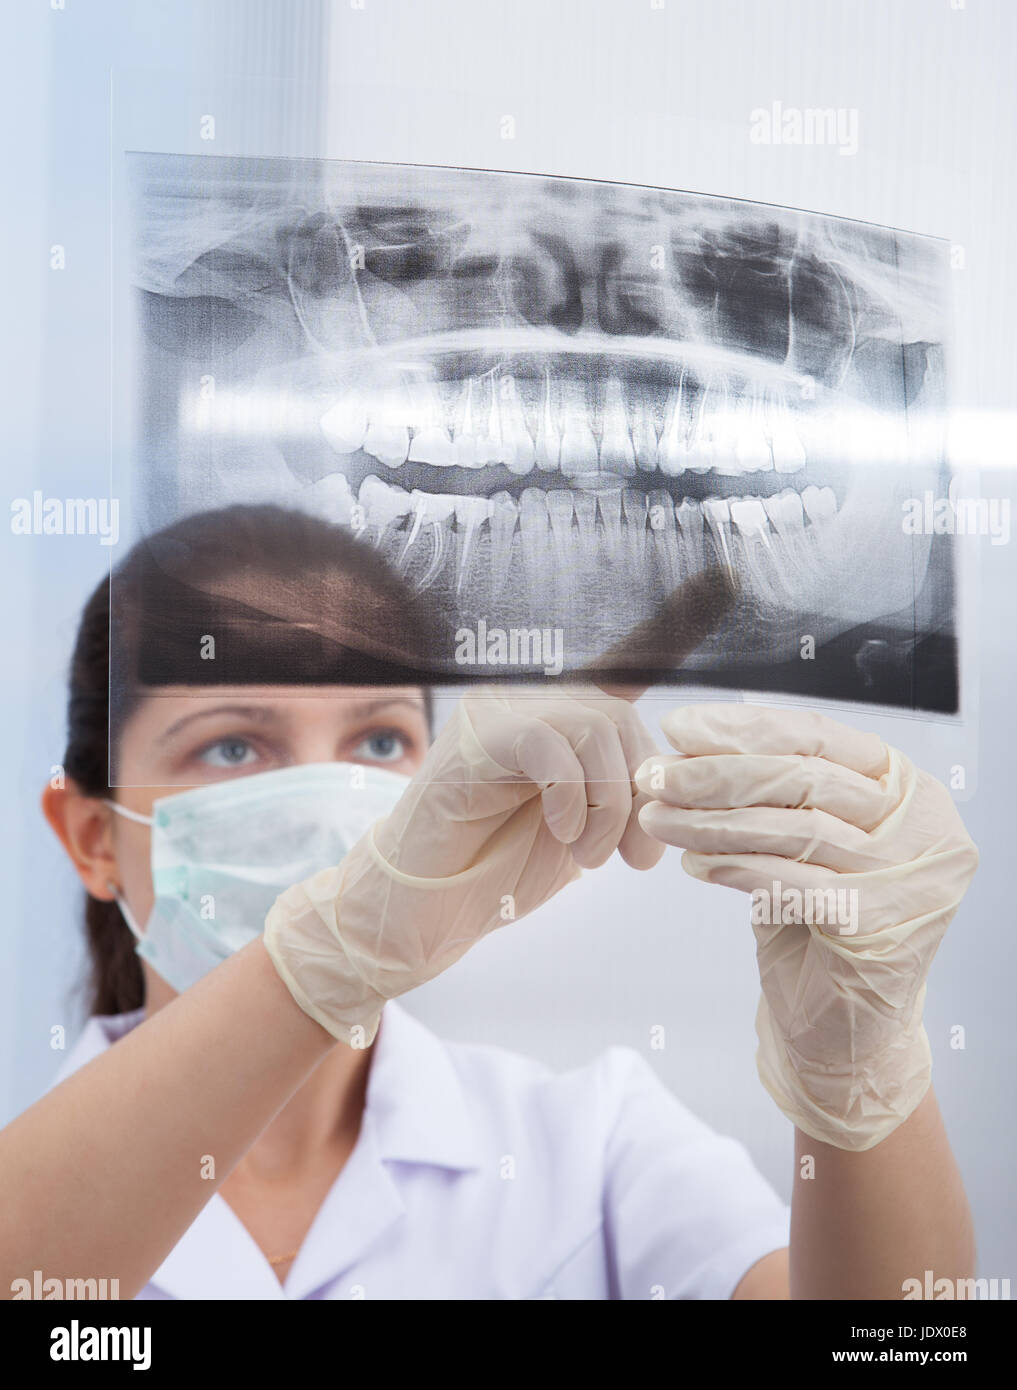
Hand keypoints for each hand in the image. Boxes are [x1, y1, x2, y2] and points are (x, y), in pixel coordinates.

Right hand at [265, 686, 662, 1045]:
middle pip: (616, 715)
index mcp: (547, 719)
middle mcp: (520, 703)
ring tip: (587, 856)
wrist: (419, 914)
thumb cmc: (492, 871)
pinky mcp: (471, 739)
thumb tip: (669, 777)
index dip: (649, 775)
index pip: (623, 713)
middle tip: (628, 860)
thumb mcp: (576, 827)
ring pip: (591, 724)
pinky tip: (560, 833)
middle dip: (635, 795)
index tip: (647, 849)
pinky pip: (545, 740)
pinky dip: (570, 792)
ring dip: (607, 801)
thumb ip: (615, 793)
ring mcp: (493, 715)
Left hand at [634, 704, 978, 1150]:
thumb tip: (686, 744)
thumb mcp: (801, 840)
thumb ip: (768, 791)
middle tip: (654, 774)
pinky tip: (691, 861)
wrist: (846, 1031)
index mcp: (908, 788)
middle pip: (802, 777)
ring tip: (656, 816)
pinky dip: (735, 866)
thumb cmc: (818, 925)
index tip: (678, 727)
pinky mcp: (880, 926)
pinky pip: (791, 882)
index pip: (819, 737)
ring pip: (792, 827)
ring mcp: (909, 878)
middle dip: (716, 771)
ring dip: (711, 818)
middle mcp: (924, 827)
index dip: (743, 727)